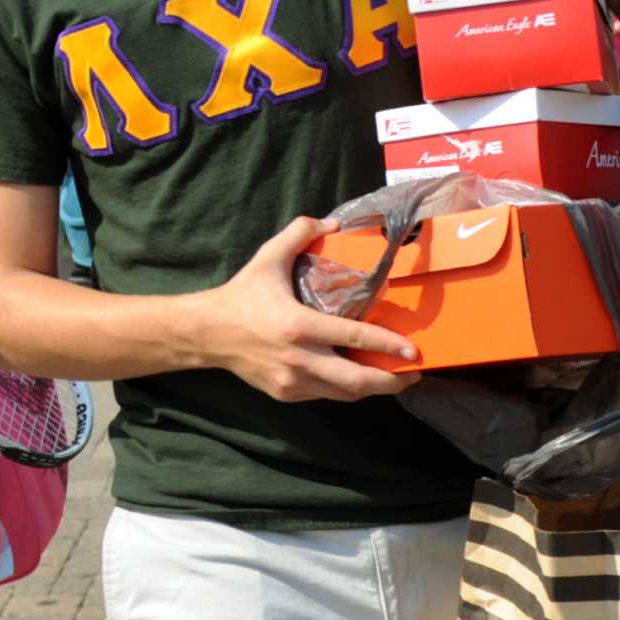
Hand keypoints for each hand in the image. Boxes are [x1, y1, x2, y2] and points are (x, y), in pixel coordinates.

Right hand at [202, 216, 421, 401]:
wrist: (207, 334)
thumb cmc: (241, 295)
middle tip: (412, 373)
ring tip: (392, 379)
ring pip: (344, 395)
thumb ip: (299, 234)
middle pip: (357, 381)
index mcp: (299, 325)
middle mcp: (299, 359)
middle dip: (391, 381)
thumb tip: (332, 224)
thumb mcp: (267, 258)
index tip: (413, 350)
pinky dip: (344, 389)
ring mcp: (292, 381)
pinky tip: (354, 378)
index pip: (354, 338)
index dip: (388, 345)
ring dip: (372, 389)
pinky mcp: (286, 393)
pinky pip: (325, 395)